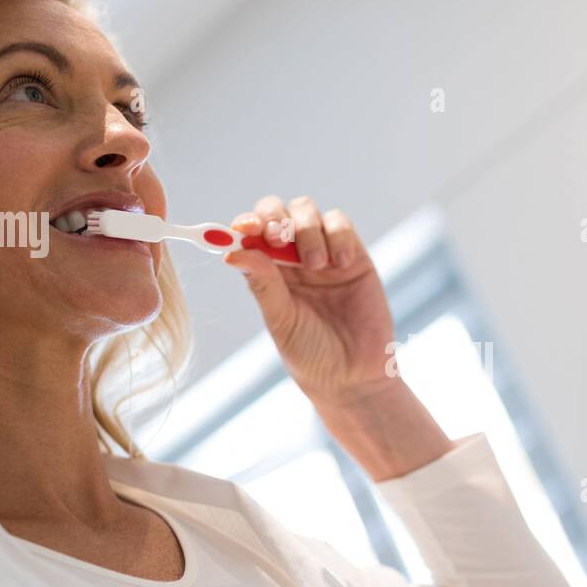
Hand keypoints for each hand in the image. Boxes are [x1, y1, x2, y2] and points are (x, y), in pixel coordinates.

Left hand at [224, 195, 396, 403]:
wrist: (352, 375)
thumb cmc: (311, 353)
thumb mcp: (281, 320)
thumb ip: (263, 283)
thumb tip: (233, 252)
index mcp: (268, 272)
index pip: (251, 233)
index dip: (246, 223)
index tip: (244, 228)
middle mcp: (292, 258)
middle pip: (278, 212)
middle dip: (275, 218)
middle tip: (277, 239)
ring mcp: (323, 253)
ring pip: (308, 211)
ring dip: (306, 229)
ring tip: (315, 265)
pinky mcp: (354, 256)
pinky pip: (342, 225)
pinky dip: (338, 235)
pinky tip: (340, 264)